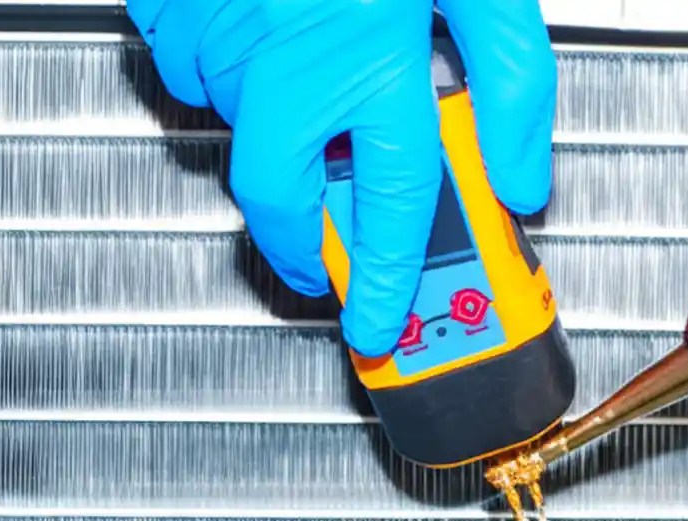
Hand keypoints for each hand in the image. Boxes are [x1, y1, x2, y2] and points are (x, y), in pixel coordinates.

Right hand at [126, 0, 557, 355]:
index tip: (378, 322)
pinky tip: (269, 22)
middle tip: (321, 258)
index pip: (386, 205)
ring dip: (282, 127)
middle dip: (299, 245)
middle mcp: (285, 63)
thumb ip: (512, 84)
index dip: (385, 278)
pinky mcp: (169, 12)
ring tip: (318, 64)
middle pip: (278, 201)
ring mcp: (217, 39)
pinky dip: (232, 68)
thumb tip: (517, 177)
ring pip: (241, 128)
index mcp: (372, 58)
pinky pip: (194, 70)